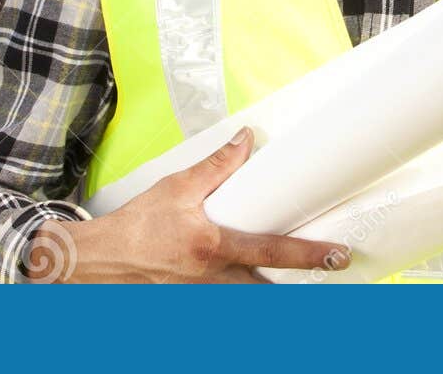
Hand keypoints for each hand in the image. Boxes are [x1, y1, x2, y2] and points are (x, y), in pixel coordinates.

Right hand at [23, 127, 351, 283]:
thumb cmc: (139, 224)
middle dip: (300, 284)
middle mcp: (215, 279)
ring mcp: (206, 296)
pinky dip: (245, 292)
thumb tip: (246, 140)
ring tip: (297, 278)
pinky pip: (229, 299)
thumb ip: (216, 167)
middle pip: (271, 289)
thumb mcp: (177, 187)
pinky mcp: (196, 302)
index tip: (339, 254)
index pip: (272, 252)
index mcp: (214, 248)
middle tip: (328, 268)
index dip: (309, 255)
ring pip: (251, 298)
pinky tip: (252, 281)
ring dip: (273, 289)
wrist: (104, 261)